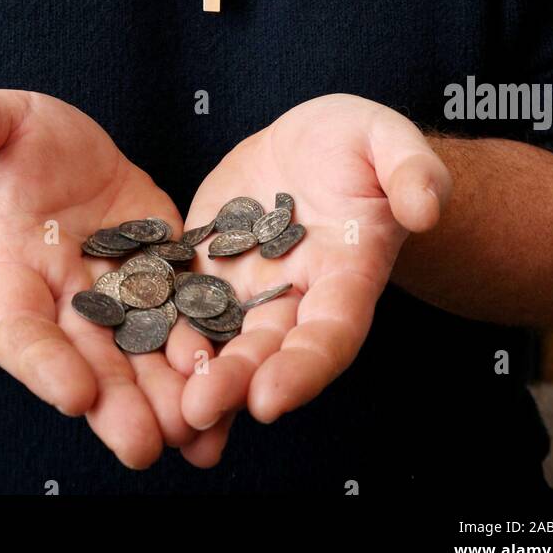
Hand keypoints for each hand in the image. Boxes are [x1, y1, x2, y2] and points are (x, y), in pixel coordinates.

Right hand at [0, 89, 231, 468]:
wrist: (58, 157)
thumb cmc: (16, 143)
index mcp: (11, 274)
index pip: (19, 331)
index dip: (43, 366)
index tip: (73, 394)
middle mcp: (64, 302)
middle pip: (87, 366)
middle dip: (116, 406)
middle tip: (145, 446)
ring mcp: (117, 296)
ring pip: (142, 357)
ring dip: (168, 398)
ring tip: (201, 434)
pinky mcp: (164, 277)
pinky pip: (185, 320)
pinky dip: (206, 354)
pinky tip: (239, 382)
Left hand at [167, 93, 451, 440]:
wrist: (313, 140)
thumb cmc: (361, 143)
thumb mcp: (390, 140)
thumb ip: (412, 171)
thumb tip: (426, 207)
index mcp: (348, 273)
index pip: (332, 331)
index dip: (306, 368)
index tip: (272, 398)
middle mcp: (298, 294)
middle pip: (270, 348)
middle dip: (237, 382)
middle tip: (199, 412)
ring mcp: (250, 284)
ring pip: (224, 338)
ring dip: (198, 375)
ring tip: (166, 409)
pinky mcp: (209, 265)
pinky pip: (183, 301)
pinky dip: (162, 331)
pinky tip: (127, 352)